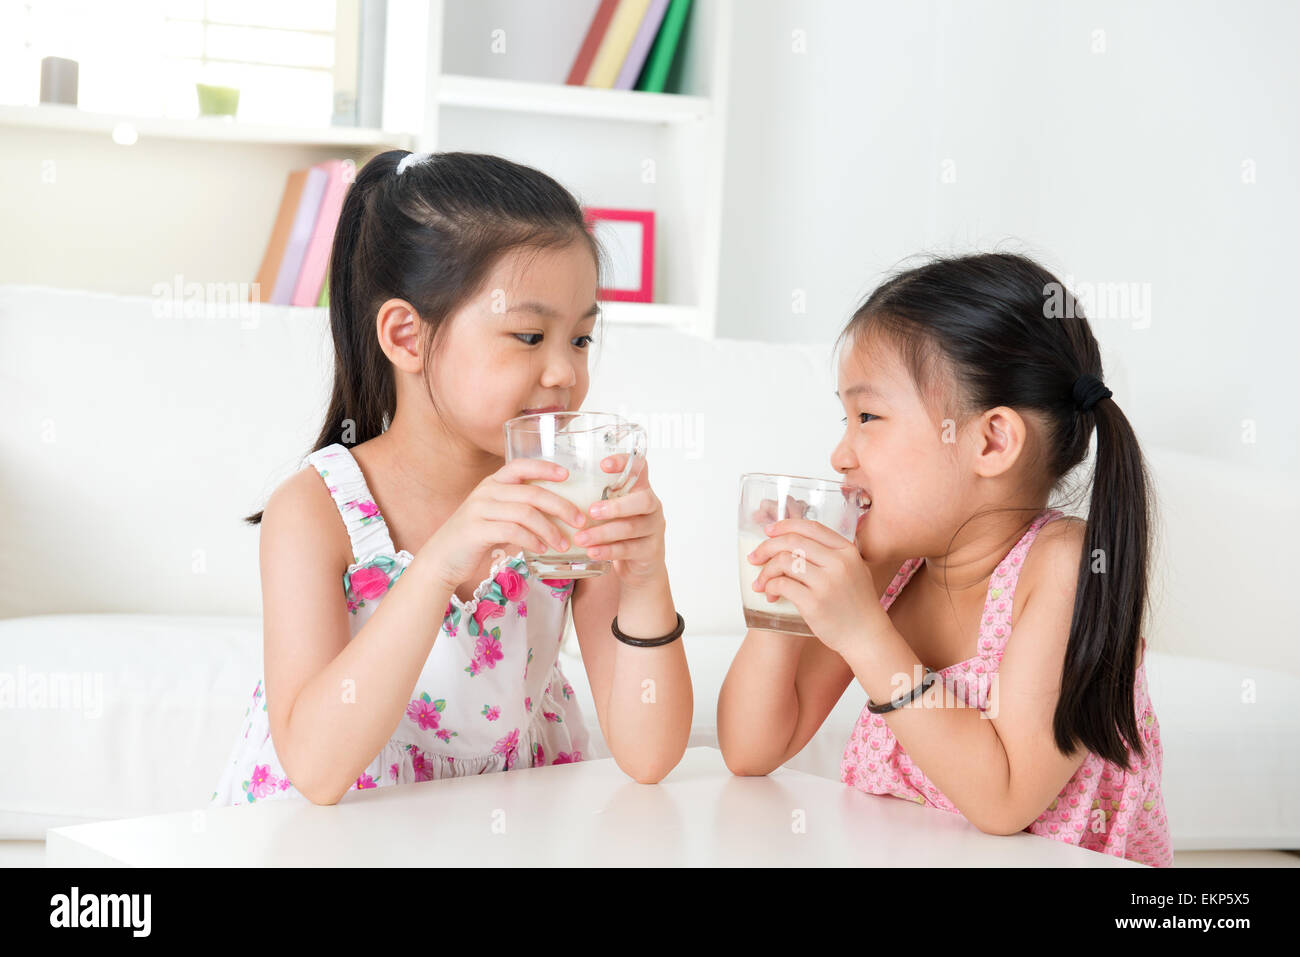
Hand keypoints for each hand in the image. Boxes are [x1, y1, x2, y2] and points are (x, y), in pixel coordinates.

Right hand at [420, 458, 588, 592]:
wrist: (442, 559)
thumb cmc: (477, 538)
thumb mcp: (498, 516)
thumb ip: (520, 510)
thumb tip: (559, 512)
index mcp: (492, 483)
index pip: (520, 465)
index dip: (545, 468)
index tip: (567, 475)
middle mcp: (486, 491)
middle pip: (532, 492)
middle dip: (561, 506)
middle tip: (580, 521)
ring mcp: (479, 510)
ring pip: (525, 513)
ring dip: (550, 529)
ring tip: (564, 544)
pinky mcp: (476, 530)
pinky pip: (513, 531)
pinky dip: (533, 540)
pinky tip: (542, 550)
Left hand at [571, 451, 665, 586]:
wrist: (638, 567)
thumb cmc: (617, 532)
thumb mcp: (610, 512)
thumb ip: (594, 499)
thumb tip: (555, 488)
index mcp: (640, 489)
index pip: (639, 467)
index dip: (624, 463)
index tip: (603, 465)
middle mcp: (651, 506)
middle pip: (643, 500)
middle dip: (615, 506)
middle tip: (591, 511)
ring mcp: (653, 529)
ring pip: (632, 527)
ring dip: (603, 533)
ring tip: (580, 538)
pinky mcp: (650, 551)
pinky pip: (629, 549)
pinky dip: (608, 550)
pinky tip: (592, 552)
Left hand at [746, 517, 890, 655]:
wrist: (867, 637)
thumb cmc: (857, 605)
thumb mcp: (855, 569)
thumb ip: (833, 554)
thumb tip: (798, 540)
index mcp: (847, 551)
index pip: (810, 527)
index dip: (785, 525)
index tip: (769, 531)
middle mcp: (839, 563)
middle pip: (792, 542)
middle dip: (766, 547)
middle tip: (755, 558)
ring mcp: (827, 583)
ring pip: (784, 562)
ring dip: (766, 571)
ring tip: (761, 583)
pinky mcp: (815, 603)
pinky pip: (782, 585)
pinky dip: (770, 587)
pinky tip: (771, 594)